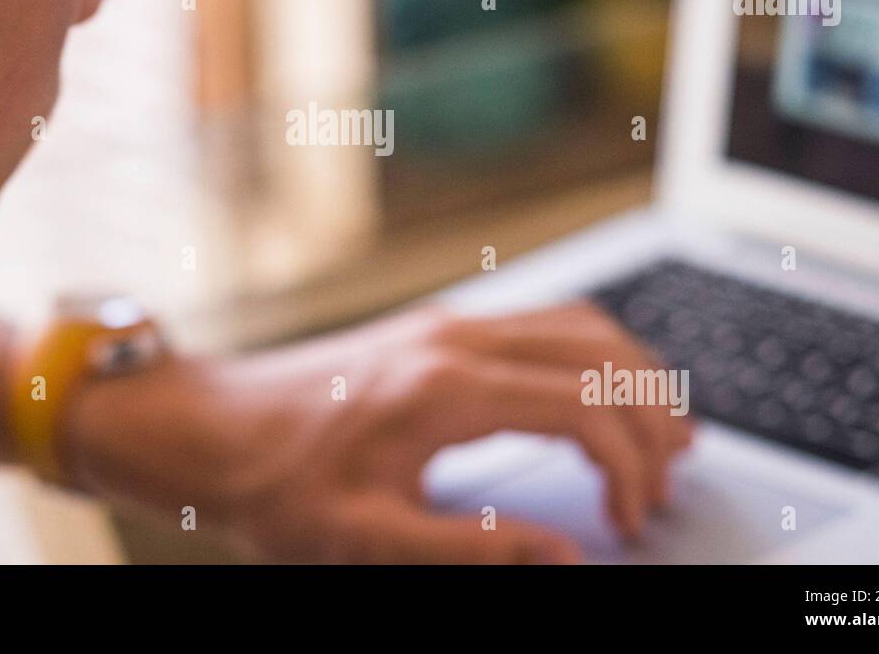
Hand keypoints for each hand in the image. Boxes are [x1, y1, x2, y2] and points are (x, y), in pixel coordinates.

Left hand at [61, 301, 692, 562]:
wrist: (207, 427)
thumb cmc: (274, 485)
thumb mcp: (366, 540)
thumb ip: (475, 550)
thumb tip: (568, 558)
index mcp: (446, 388)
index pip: (585, 409)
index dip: (629, 469)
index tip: (632, 522)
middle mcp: (456, 339)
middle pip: (599, 352)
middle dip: (653, 413)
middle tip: (671, 476)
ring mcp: (446, 324)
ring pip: (577, 324)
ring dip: (630, 372)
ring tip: (662, 432)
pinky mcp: (434, 330)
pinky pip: (539, 322)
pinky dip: (589, 355)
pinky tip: (595, 392)